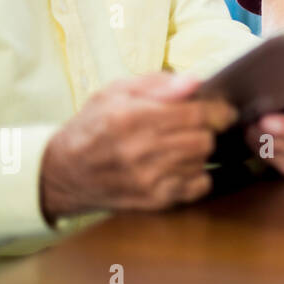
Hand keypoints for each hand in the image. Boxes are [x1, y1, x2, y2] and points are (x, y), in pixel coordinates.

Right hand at [40, 72, 236, 220]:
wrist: (62, 172)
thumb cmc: (92, 125)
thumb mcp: (116, 92)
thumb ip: (159, 84)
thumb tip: (195, 81)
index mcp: (133, 118)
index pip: (196, 115)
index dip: (217, 110)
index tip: (221, 109)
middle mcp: (140, 151)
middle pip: (204, 140)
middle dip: (206, 129)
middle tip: (195, 126)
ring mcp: (148, 180)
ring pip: (203, 161)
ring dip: (199, 152)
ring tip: (180, 145)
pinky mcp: (153, 201)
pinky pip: (198, 186)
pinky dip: (196, 174)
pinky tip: (180, 166)